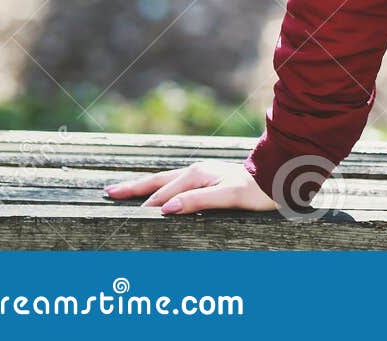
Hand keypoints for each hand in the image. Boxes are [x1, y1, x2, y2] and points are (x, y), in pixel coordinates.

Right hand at [103, 160, 279, 214]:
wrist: (279, 176)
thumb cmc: (256, 190)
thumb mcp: (228, 197)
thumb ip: (197, 201)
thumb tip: (166, 208)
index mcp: (197, 174)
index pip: (163, 193)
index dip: (144, 206)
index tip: (121, 216)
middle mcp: (196, 171)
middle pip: (158, 181)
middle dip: (133, 189)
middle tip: (108, 193)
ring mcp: (202, 173)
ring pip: (166, 180)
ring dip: (144, 185)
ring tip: (123, 189)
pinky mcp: (209, 178)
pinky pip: (177, 182)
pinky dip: (161, 186)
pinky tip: (159, 191)